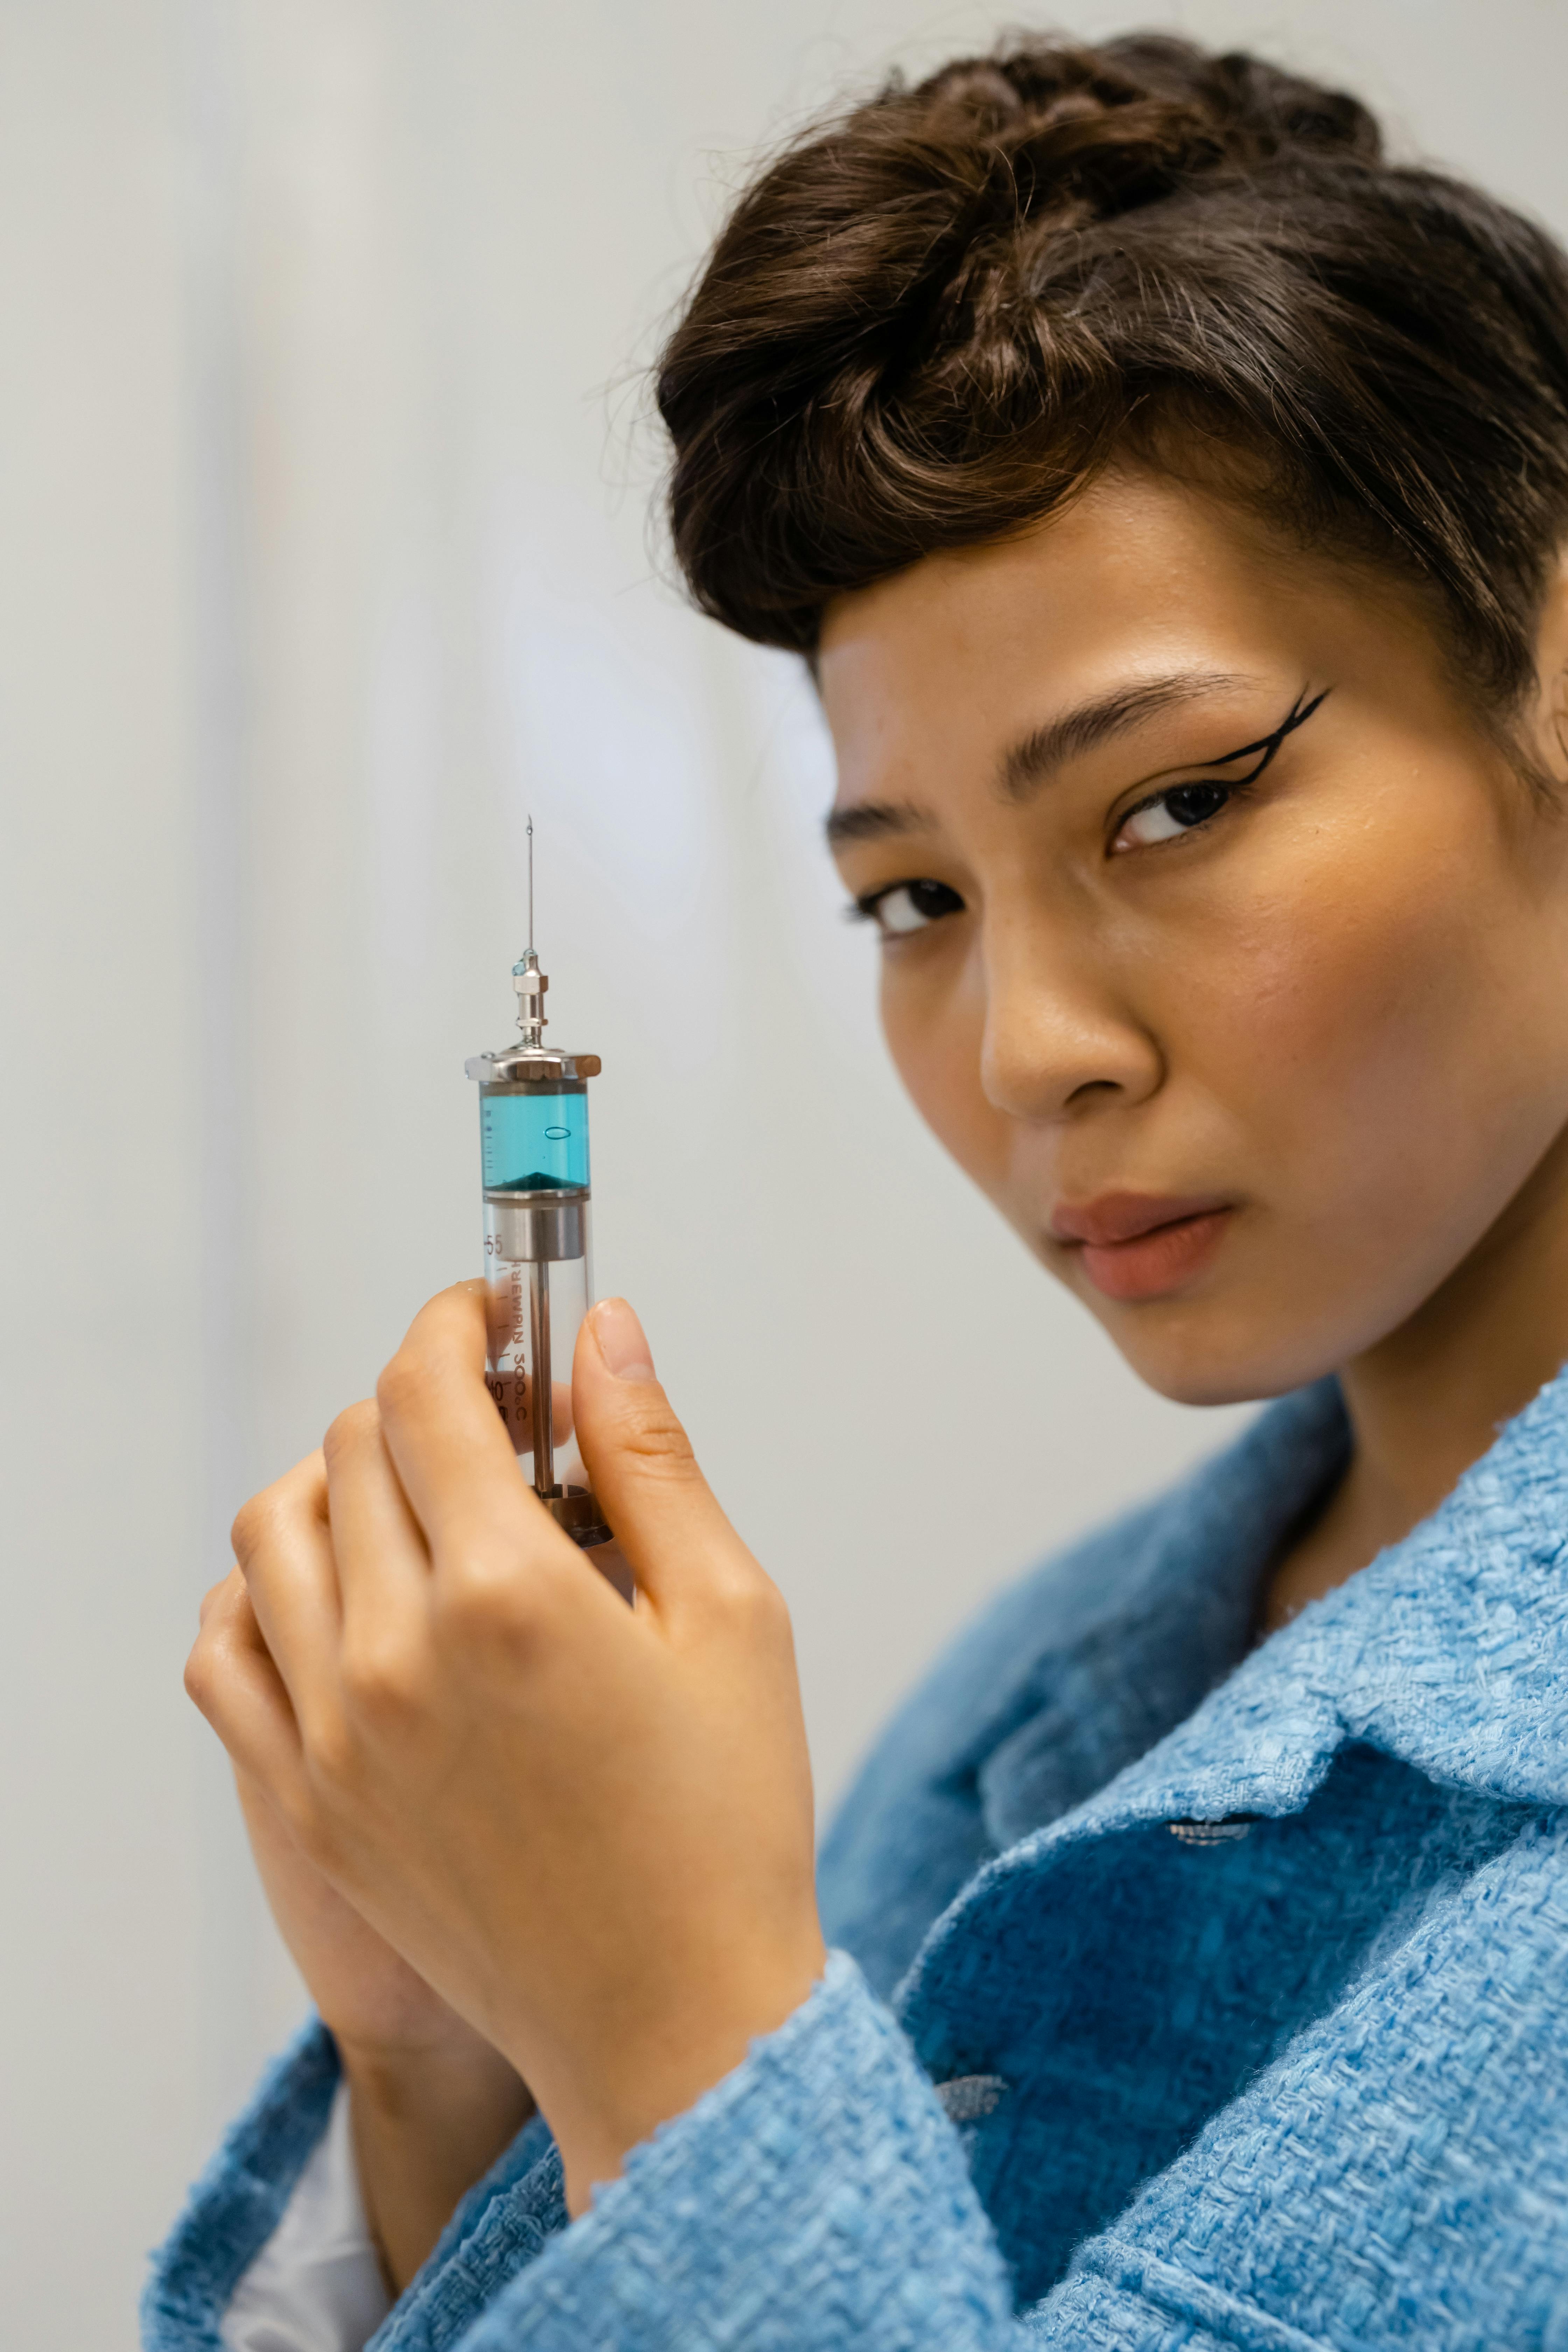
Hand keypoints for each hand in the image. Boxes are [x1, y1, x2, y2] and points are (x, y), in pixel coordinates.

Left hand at [184, 1285, 825, 2213]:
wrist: (672, 2024)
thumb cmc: (728, 1819)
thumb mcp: (733, 1612)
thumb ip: (652, 1457)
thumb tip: (606, 1332)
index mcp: (509, 1594)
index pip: (429, 1390)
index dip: (458, 1322)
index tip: (496, 1314)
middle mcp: (395, 1654)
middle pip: (353, 1445)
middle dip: (421, 1393)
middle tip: (496, 1415)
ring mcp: (330, 1735)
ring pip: (272, 1532)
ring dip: (339, 1478)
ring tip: (418, 1496)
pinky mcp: (303, 1803)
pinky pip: (222, 1652)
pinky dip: (264, 1593)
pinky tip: (342, 1592)